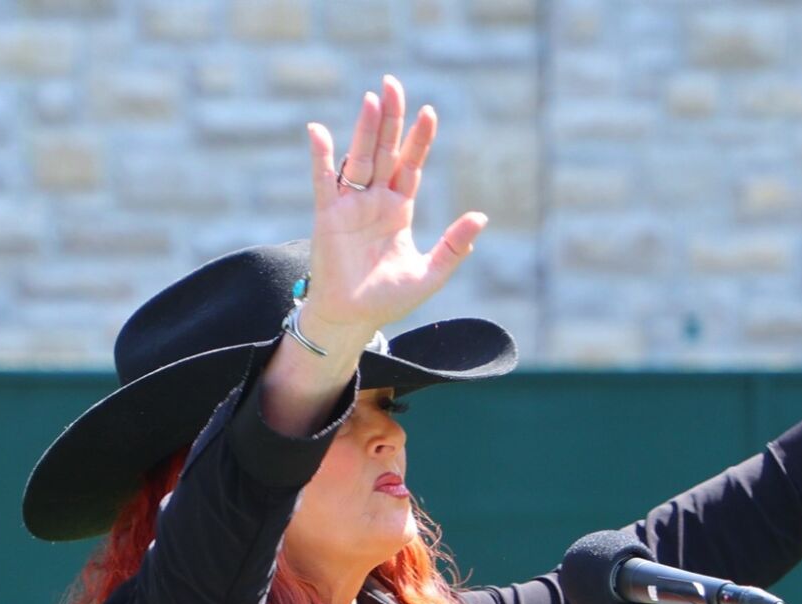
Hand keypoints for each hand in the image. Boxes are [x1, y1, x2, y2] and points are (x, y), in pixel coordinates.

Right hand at [259, 75, 485, 434]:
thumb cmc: (387, 300)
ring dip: (365, 130)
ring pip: (359, 158)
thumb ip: (455, 246)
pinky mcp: (327, 216)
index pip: (411, 165)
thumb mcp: (430, 274)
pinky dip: (321, 156)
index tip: (429, 112)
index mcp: (398, 210)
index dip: (420, 139)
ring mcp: (350, 206)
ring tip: (373, 99)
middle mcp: (374, 202)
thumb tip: (481, 216)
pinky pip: (324, 180)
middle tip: (394, 84)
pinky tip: (320, 132)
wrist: (352, 320)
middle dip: (391, 120)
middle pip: (385, 151)